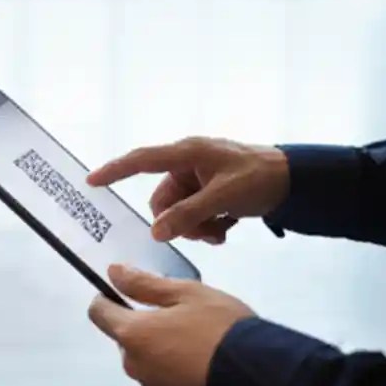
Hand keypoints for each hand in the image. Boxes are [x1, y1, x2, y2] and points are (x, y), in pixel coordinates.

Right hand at [86, 137, 289, 243]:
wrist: (294, 181)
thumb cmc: (259, 178)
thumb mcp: (223, 198)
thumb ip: (188, 215)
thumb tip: (156, 232)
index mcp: (187, 153)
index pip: (142, 160)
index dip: (115, 170)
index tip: (91, 182)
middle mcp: (187, 163)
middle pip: (162, 200)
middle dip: (180, 221)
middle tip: (207, 231)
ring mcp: (197, 178)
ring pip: (177, 212)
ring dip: (196, 227)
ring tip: (221, 230)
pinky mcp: (207, 190)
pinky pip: (191, 213)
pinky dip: (205, 224)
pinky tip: (226, 227)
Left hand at [88, 264, 254, 385]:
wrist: (255, 377)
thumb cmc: (219, 327)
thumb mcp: (186, 293)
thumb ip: (145, 284)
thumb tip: (114, 273)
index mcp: (132, 334)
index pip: (99, 314)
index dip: (107, 299)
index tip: (126, 292)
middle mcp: (134, 364)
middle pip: (124, 338)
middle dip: (142, 324)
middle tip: (178, 313)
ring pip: (145, 359)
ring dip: (158, 347)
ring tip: (194, 337)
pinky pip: (163, 377)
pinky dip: (173, 366)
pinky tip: (200, 360)